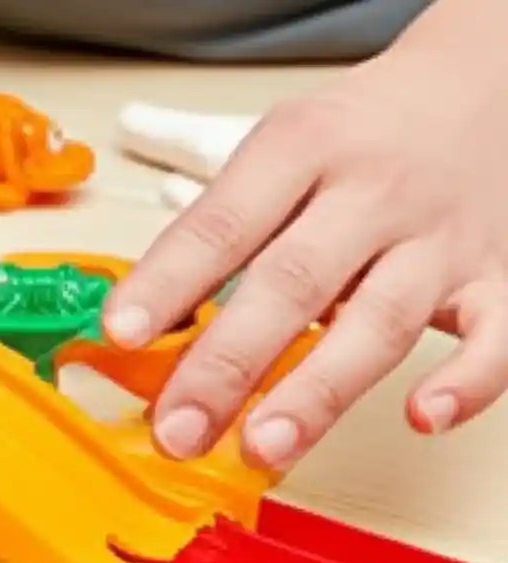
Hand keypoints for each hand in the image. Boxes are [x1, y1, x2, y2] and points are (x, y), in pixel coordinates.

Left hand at [103, 48, 507, 469]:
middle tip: (176, 427)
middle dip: (228, 363)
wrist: (483, 87)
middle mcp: (373, 193)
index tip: (121, 333)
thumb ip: (219, 227)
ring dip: (318, 392)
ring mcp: (440, 239)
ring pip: (380, 322)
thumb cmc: (359, 134)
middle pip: (293, 282)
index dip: (168, 280)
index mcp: (303, 148)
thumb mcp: (279, 147)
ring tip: (262, 447)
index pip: (223, 223)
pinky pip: (497, 336)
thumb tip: (139, 319)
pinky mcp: (499, 279)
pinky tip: (424, 417)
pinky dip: (468, 381)